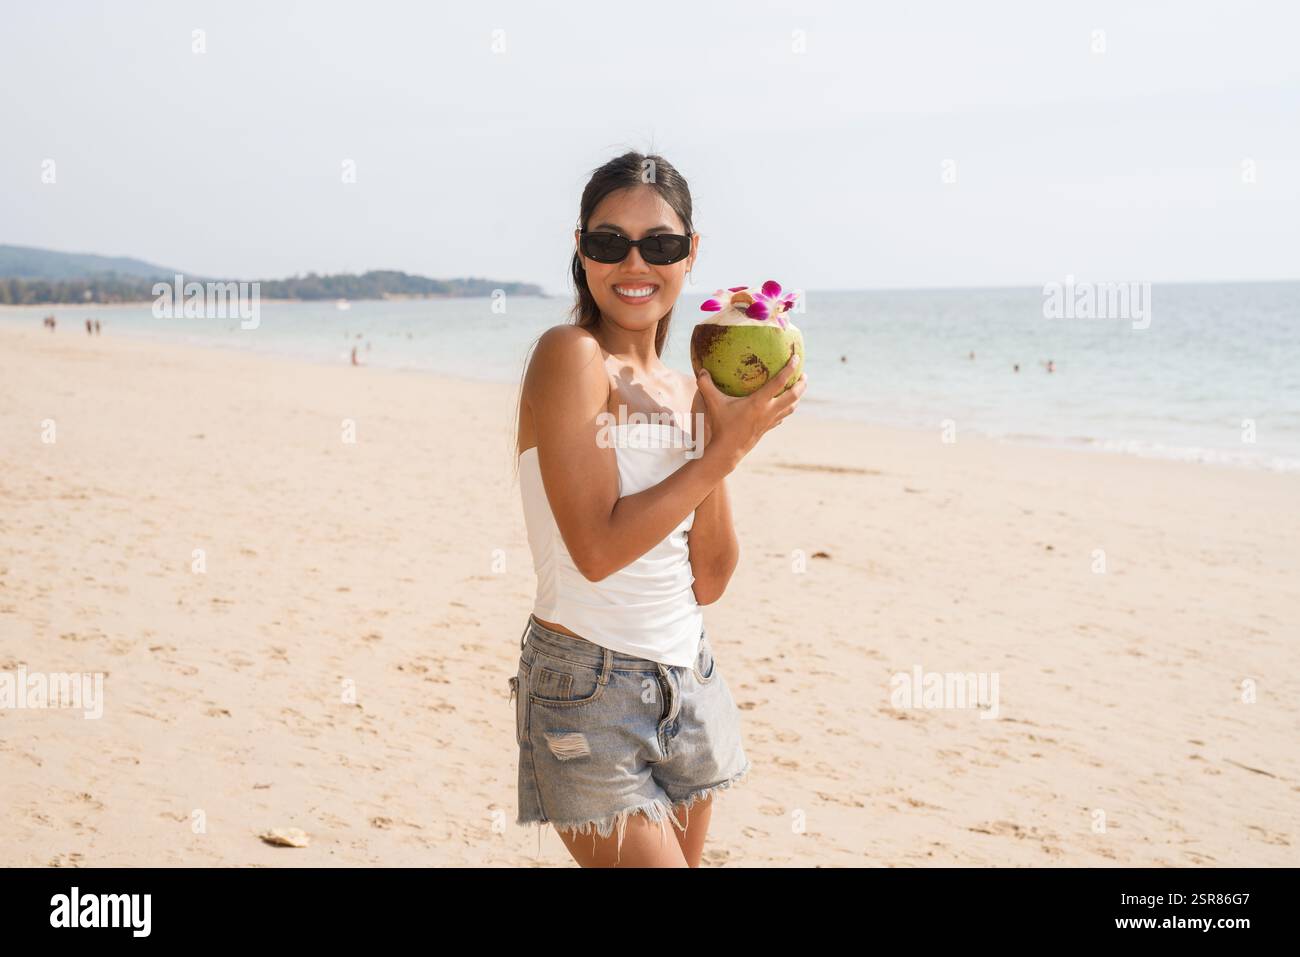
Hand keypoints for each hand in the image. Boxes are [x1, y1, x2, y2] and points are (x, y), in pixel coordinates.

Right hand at [693, 351, 805, 471]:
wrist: (728, 450)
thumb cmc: (721, 426)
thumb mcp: (713, 403)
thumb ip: (706, 385)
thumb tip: (701, 370)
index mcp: (759, 402)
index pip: (779, 382)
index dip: (789, 368)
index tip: (796, 357)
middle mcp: (769, 410)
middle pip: (793, 396)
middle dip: (802, 384)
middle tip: (804, 374)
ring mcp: (770, 420)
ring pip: (791, 407)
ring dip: (798, 397)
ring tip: (799, 388)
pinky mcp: (768, 428)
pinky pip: (782, 416)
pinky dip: (787, 409)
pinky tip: (784, 407)